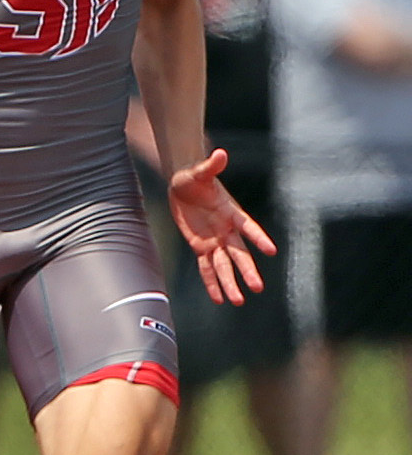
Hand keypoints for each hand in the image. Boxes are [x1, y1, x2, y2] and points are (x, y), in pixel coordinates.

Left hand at [171, 145, 275, 305]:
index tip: (271, 250)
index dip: (258, 238)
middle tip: (258, 287)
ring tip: (238, 301)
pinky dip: (212, 282)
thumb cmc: (193, 177)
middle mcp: (227, 230)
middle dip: (247, 270)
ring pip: (224, 265)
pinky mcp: (201, 247)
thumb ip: (210, 166)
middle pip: (239, 253)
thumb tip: (219, 153)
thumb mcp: (199, 172)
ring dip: (230, 282)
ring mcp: (215, 240)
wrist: (183, 185)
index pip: (248, 227)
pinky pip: (207, 267)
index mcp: (231, 212)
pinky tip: (220, 298)